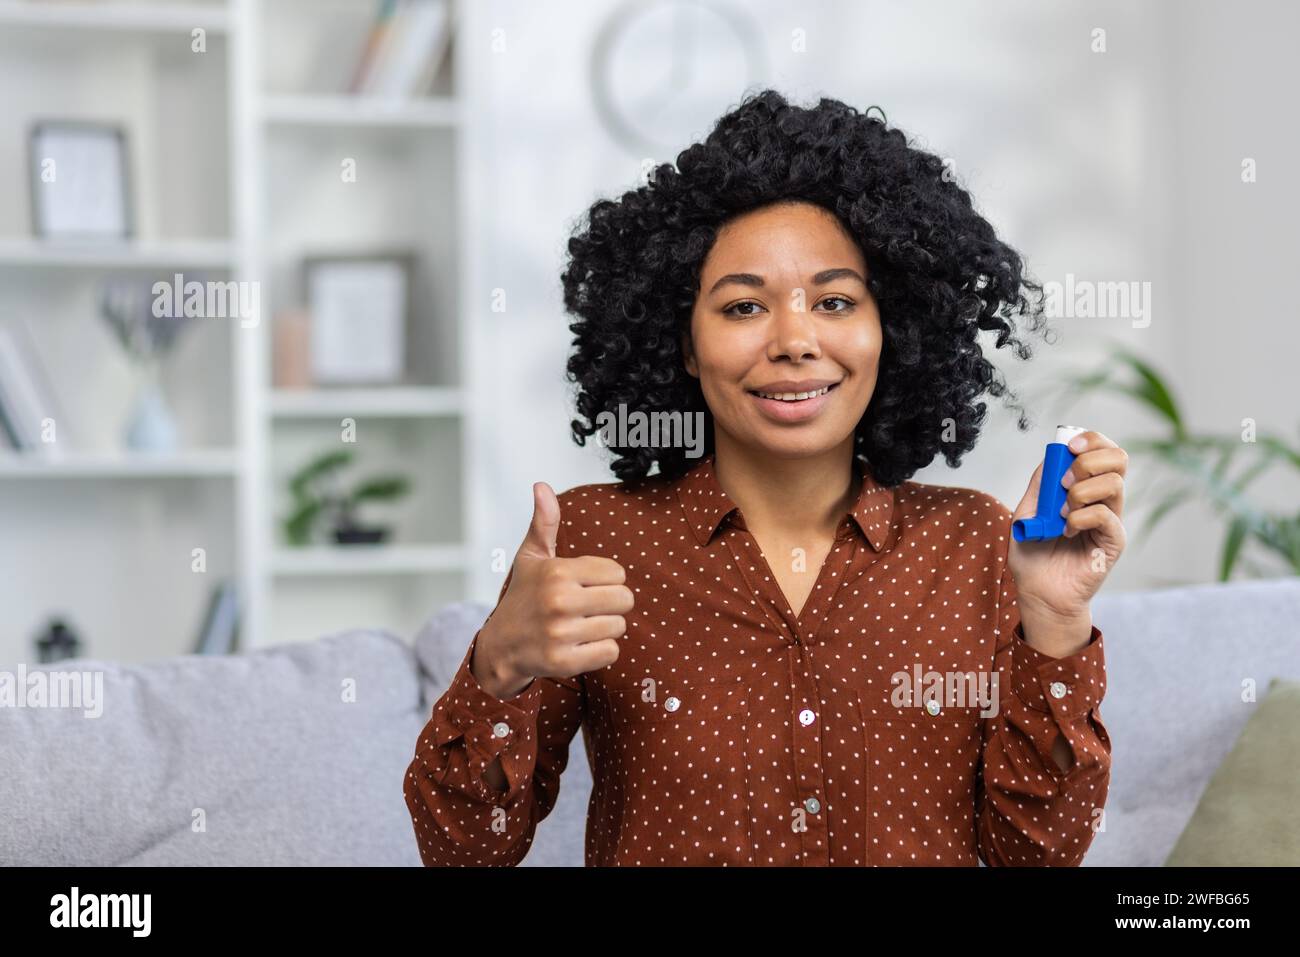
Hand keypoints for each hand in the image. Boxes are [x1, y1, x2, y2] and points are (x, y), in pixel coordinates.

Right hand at [472, 482, 632, 697]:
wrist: (500, 646)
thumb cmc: (523, 597)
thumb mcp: (531, 557)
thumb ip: (544, 522)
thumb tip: (542, 485)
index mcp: (557, 571)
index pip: (617, 573)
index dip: (605, 579)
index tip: (584, 585)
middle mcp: (559, 601)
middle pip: (625, 600)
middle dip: (611, 604)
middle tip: (588, 608)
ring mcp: (561, 634)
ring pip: (619, 627)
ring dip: (605, 628)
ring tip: (581, 626)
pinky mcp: (564, 662)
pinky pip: (610, 653)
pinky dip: (601, 651)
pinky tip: (581, 645)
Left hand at [1008, 430, 1127, 636]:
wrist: (1038, 591)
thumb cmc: (1033, 554)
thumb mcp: (1026, 513)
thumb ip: (1039, 486)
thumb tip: (1051, 457)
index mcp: (1085, 488)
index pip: (1104, 450)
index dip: (1092, 439)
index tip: (1070, 445)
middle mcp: (1103, 500)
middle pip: (1119, 458)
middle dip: (1088, 460)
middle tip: (1063, 482)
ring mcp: (1111, 519)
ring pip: (1114, 483)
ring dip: (1080, 491)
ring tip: (1061, 512)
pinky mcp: (1113, 541)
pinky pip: (1106, 516)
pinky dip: (1080, 517)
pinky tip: (1066, 531)